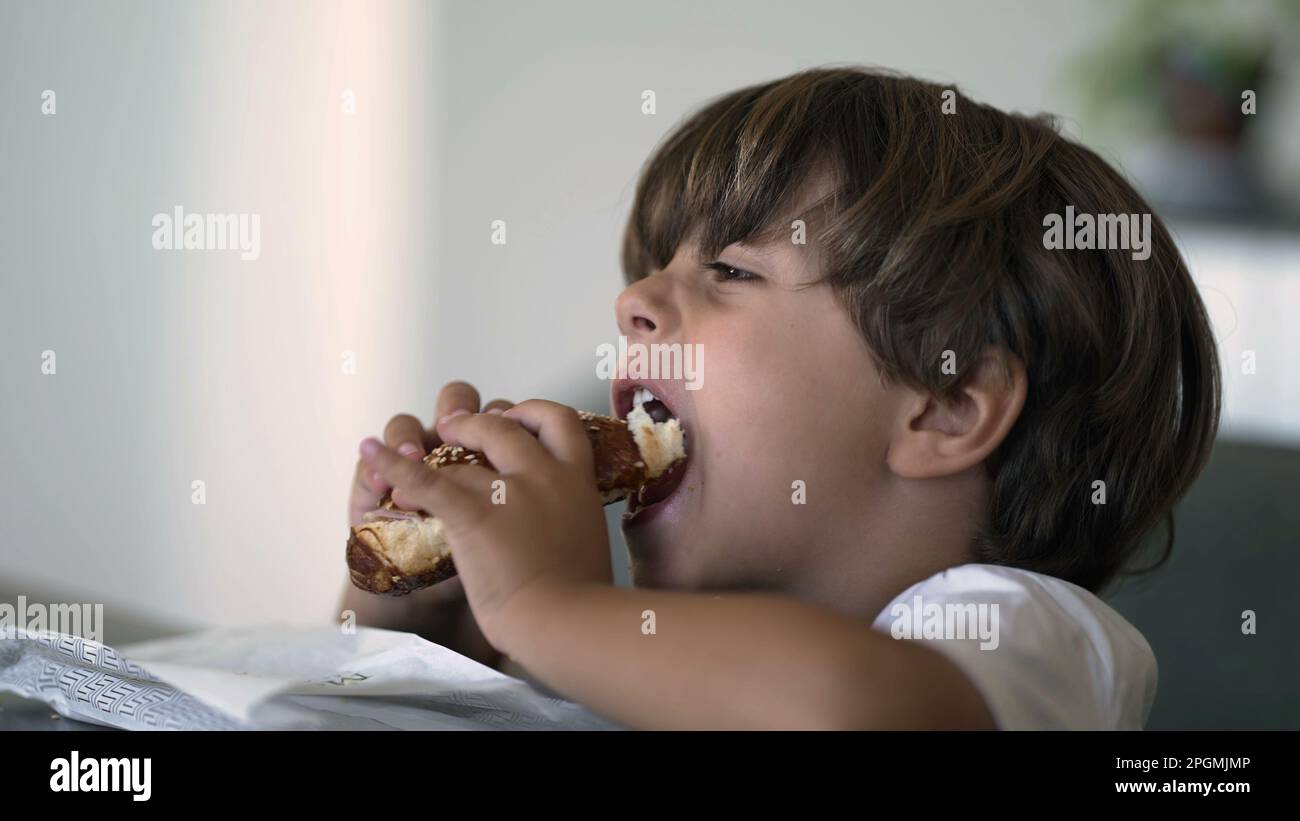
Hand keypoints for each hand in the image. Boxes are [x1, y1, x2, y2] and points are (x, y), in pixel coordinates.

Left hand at [358, 399, 613, 652]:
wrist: (566, 621)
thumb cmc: (584, 597)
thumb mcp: (590, 537)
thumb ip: (574, 514)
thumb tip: (569, 516)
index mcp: (578, 479)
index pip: (560, 420)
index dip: (532, 412)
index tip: (515, 420)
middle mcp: (544, 473)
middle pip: (504, 421)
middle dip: (475, 419)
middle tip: (455, 428)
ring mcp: (508, 491)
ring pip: (463, 450)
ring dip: (436, 443)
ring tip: (412, 448)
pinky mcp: (473, 514)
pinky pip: (426, 480)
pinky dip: (392, 464)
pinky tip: (369, 450)